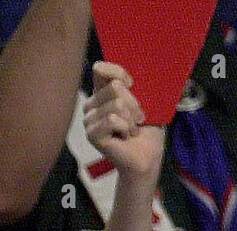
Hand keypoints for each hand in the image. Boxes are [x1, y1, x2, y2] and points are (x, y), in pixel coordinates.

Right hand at [84, 62, 164, 179]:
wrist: (147, 156)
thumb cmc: (146, 129)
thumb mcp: (144, 99)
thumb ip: (131, 85)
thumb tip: (123, 79)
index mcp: (102, 93)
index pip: (101, 69)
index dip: (119, 73)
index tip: (132, 85)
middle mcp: (92, 105)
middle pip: (115, 87)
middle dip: (134, 103)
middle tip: (137, 119)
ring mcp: (89, 120)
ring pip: (116, 104)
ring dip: (131, 119)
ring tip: (132, 130)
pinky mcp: (91, 134)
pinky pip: (112, 120)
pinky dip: (126, 128)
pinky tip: (125, 137)